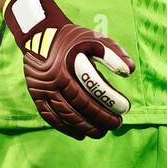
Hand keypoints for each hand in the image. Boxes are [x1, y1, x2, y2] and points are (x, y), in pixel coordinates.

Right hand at [3, 0, 136, 139]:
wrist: (39, 33)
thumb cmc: (72, 38)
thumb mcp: (93, 37)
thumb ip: (113, 52)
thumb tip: (130, 71)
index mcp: (70, 61)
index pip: (93, 86)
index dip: (110, 100)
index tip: (125, 109)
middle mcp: (54, 76)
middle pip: (79, 104)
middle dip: (100, 117)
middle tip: (116, 124)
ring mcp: (43, 87)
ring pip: (65, 113)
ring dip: (84, 126)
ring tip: (101, 133)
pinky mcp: (35, 94)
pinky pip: (50, 116)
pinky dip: (65, 128)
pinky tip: (80, 135)